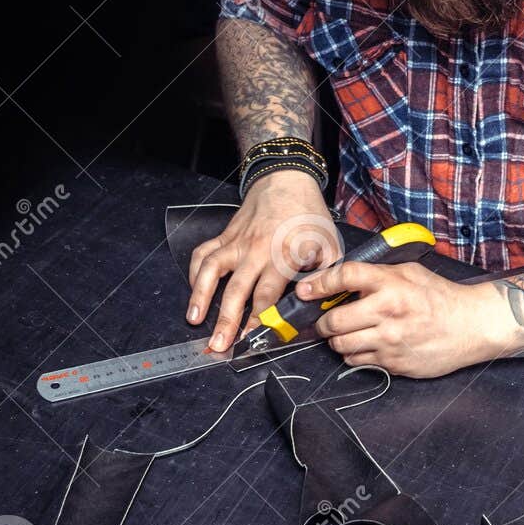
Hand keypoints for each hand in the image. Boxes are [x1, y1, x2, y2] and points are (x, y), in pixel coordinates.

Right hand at [186, 170, 340, 351]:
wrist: (287, 180)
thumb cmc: (309, 215)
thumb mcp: (329, 244)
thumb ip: (325, 275)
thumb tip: (318, 301)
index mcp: (282, 255)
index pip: (267, 295)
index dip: (258, 320)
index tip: (253, 339)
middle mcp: (255, 250)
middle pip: (237, 290)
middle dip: (227, 320)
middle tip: (219, 345)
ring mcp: (237, 242)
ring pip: (212, 271)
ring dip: (201, 296)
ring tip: (194, 319)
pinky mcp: (225, 235)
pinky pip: (203, 254)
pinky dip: (195, 272)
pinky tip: (194, 291)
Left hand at [301, 261, 513, 377]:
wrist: (471, 326)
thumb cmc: (440, 297)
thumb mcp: (410, 273)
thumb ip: (377, 275)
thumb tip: (342, 280)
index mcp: (391, 285)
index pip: (343, 278)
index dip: (318, 284)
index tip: (304, 291)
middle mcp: (387, 313)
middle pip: (332, 320)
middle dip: (322, 321)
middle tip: (325, 319)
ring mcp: (389, 342)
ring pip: (340, 345)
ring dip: (336, 340)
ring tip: (346, 333)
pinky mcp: (393, 363)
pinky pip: (357, 361)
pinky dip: (354, 354)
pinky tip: (365, 345)